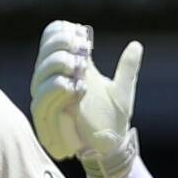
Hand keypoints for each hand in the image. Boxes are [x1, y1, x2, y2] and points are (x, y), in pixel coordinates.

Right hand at [30, 20, 143, 177]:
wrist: (110, 145)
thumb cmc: (113, 118)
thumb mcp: (123, 91)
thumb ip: (127, 68)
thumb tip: (136, 45)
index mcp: (69, 69)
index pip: (51, 39)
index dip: (61, 32)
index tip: (81, 33)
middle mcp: (54, 80)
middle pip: (45, 53)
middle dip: (61, 46)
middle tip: (80, 48)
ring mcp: (47, 99)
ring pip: (41, 75)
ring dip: (57, 65)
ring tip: (77, 66)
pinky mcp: (45, 118)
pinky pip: (41, 101)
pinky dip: (55, 90)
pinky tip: (71, 87)